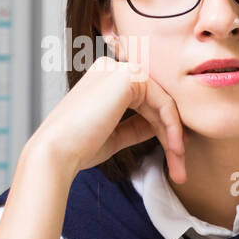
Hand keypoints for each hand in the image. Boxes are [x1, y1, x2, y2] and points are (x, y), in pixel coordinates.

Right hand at [28, 53, 186, 182]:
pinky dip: (172, 127)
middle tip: (181, 170)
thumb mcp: (115, 135)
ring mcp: (119, 69)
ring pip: (164, 104)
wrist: (57, 152)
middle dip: (172, 137)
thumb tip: (160, 126)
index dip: (164, 131)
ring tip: (179, 168)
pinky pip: (164, 103)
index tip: (175, 157)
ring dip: (175, 137)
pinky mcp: (127, 76)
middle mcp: (112, 69)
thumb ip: (137, 126)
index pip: (146, 103)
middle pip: (157, 104)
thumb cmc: (78, 147)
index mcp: (105, 80)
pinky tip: (175, 149)